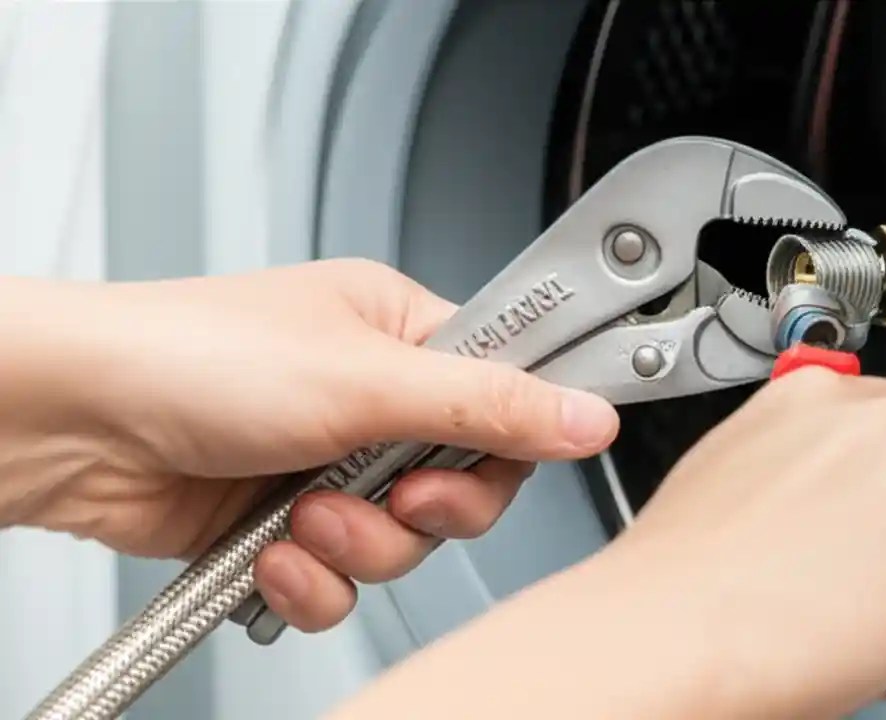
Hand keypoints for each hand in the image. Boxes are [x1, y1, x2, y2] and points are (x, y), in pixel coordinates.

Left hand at [0, 259, 618, 631]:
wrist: (71, 424)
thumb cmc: (189, 356)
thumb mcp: (366, 379)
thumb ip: (489, 406)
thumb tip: (587, 415)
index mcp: (402, 332)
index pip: (507, 391)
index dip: (514, 436)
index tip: (499, 461)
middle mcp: (374, 398)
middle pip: (465, 482)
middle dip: (426, 508)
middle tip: (394, 494)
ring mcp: (332, 464)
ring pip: (406, 541)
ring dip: (358, 542)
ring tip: (304, 510)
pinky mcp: (291, 522)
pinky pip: (346, 578)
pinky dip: (314, 577)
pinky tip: (277, 549)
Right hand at [605, 368, 885, 717]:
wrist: (678, 633)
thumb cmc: (681, 570)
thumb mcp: (728, 460)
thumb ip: (794, 450)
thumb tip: (822, 475)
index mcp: (823, 389)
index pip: (882, 432)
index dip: (864, 494)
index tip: (844, 524)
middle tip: (838, 584)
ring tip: (834, 623)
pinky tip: (854, 654)